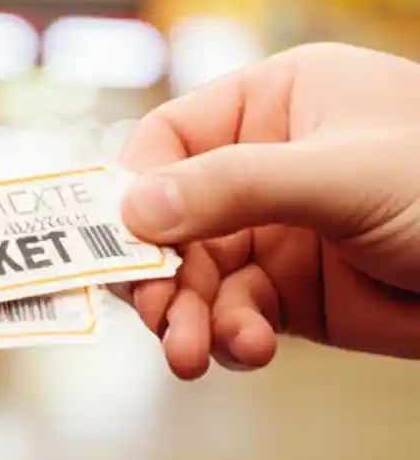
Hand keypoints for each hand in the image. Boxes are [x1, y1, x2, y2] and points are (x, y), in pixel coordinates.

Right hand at [119, 43, 419, 378]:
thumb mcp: (341, 176)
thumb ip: (234, 188)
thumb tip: (132, 209)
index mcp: (274, 105)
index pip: (170, 139)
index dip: (134, 189)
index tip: (119, 242)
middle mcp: (264, 166)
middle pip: (170, 218)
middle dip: (160, 272)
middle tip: (158, 316)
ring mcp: (277, 232)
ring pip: (195, 276)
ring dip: (187, 316)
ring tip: (192, 353)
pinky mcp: (294, 294)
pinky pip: (235, 314)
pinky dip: (231, 336)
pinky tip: (247, 350)